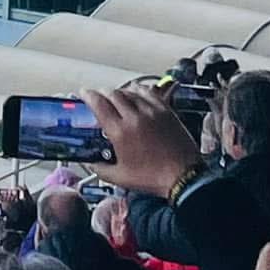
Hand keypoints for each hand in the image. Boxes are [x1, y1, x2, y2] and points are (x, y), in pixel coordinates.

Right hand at [83, 86, 199, 198]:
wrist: (185, 178)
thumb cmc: (154, 179)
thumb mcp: (122, 178)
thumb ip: (102, 169)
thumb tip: (93, 163)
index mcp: (119, 131)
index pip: (98, 103)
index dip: (87, 95)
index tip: (84, 93)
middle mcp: (133, 117)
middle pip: (112, 93)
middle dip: (102, 93)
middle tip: (99, 97)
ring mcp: (150, 111)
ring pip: (129, 90)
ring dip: (120, 92)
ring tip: (118, 97)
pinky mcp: (165, 110)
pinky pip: (148, 92)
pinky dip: (139, 90)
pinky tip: (137, 95)